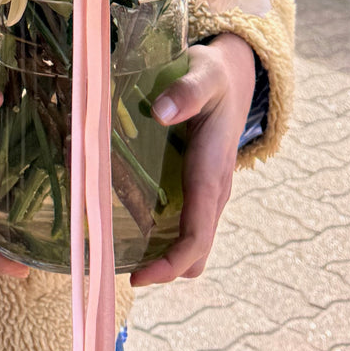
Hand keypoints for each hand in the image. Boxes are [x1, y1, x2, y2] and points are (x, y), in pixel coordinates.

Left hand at [129, 33, 256, 287]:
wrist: (233, 76)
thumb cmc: (215, 77)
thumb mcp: (204, 75)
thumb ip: (186, 92)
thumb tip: (163, 113)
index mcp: (212, 173)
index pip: (197, 237)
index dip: (170, 264)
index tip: (138, 275)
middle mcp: (212, 191)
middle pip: (194, 251)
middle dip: (163, 268)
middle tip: (116, 262)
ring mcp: (206, 191)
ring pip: (190, 241)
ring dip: (160, 253)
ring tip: (116, 246)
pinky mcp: (197, 185)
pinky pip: (184, 223)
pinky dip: (160, 233)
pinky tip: (126, 218)